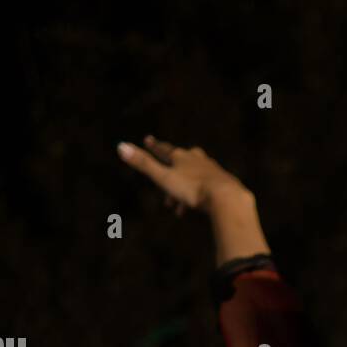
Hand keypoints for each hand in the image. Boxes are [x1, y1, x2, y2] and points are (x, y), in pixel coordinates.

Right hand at [116, 135, 249, 215]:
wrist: (226, 197)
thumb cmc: (192, 188)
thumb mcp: (164, 178)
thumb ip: (144, 164)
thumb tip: (120, 146)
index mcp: (181, 156)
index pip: (164, 149)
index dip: (154, 146)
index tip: (147, 140)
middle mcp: (196, 158)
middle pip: (180, 163)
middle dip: (170, 176)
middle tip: (165, 194)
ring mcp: (211, 169)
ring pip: (192, 177)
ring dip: (183, 191)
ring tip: (178, 207)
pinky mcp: (222, 181)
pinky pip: (206, 187)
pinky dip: (197, 196)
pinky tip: (199, 207)